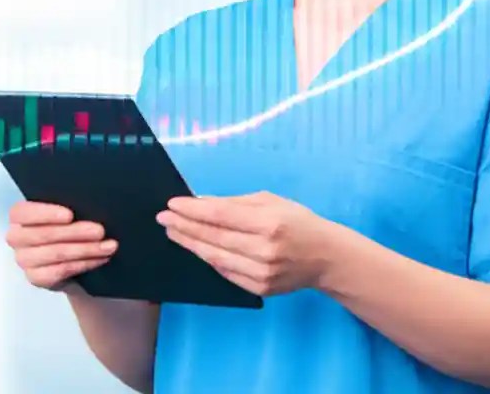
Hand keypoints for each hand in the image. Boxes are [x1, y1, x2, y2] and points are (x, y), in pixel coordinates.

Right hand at [5, 201, 117, 291]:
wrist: (68, 259)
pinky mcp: (35, 277)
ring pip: (57, 253)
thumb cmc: (65, 230)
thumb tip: (90, 205)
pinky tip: (101, 258)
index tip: (69, 215)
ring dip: (86, 249)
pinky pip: (62, 270)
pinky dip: (85, 263)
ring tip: (108, 246)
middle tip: (100, 231)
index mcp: (18, 216)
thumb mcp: (64, 215)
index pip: (22, 212)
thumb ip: (68, 210)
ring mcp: (24, 260)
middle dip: (75, 232)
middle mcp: (16, 238)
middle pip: (44, 234)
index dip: (46, 214)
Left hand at [156, 191, 337, 297]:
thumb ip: (235, 203)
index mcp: (269, 222)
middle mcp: (265, 249)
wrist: (325, 257)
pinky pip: (225, 272)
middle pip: (213, 237)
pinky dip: (209, 259)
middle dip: (184, 226)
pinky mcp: (260, 288)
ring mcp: (262, 272)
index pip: (220, 215)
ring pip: (215, 258)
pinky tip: (196, 248)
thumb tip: (200, 202)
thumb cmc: (297, 222)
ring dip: (190, 244)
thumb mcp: (271, 201)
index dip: (193, 210)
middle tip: (163, 218)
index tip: (172, 204)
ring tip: (173, 232)